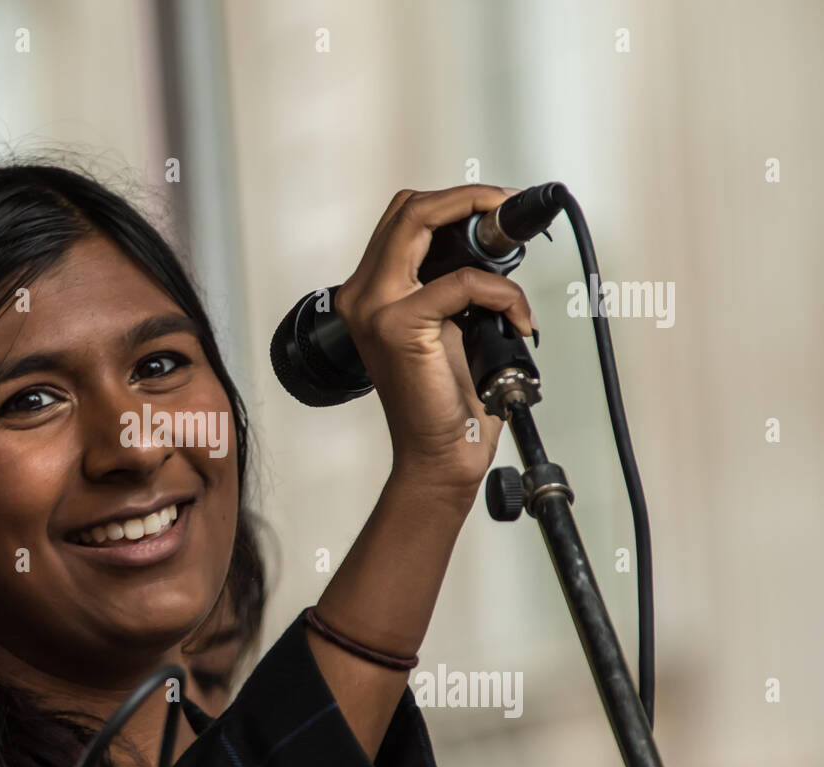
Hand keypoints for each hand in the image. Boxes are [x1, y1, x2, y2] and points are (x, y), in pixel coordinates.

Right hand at [333, 185, 537, 492]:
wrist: (441, 453)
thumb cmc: (446, 399)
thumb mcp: (447, 325)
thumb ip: (450, 284)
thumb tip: (490, 246)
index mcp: (369, 294)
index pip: (402, 218)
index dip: (453, 203)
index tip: (495, 210)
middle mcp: (362, 296)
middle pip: (408, 208)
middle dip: (467, 199)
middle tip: (506, 213)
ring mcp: (375, 308)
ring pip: (421, 221)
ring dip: (478, 225)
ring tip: (511, 255)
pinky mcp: (401, 325)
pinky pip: (463, 281)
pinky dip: (503, 294)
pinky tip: (517, 319)